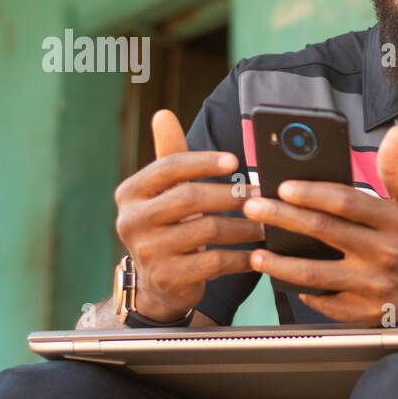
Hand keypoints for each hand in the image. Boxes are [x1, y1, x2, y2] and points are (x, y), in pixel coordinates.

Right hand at [114, 110, 263, 321]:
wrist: (157, 285)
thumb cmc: (168, 226)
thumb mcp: (164, 192)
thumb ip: (169, 155)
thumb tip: (163, 113)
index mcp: (130, 192)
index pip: (169, 167)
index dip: (203, 161)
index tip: (236, 161)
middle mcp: (131, 220)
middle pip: (190, 197)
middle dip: (231, 195)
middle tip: (263, 195)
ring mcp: (147, 251)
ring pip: (206, 230)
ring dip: (243, 227)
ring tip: (267, 224)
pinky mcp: (166, 277)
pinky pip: (213, 263)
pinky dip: (240, 258)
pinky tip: (258, 255)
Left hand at [242, 124, 397, 323]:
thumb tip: (395, 132)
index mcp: (396, 221)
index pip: (346, 202)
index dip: (312, 192)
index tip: (283, 186)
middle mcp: (384, 253)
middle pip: (323, 232)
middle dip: (282, 218)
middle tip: (253, 208)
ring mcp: (375, 286)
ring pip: (316, 274)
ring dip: (280, 265)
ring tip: (256, 254)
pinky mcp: (369, 313)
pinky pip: (328, 304)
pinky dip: (307, 295)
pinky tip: (290, 284)